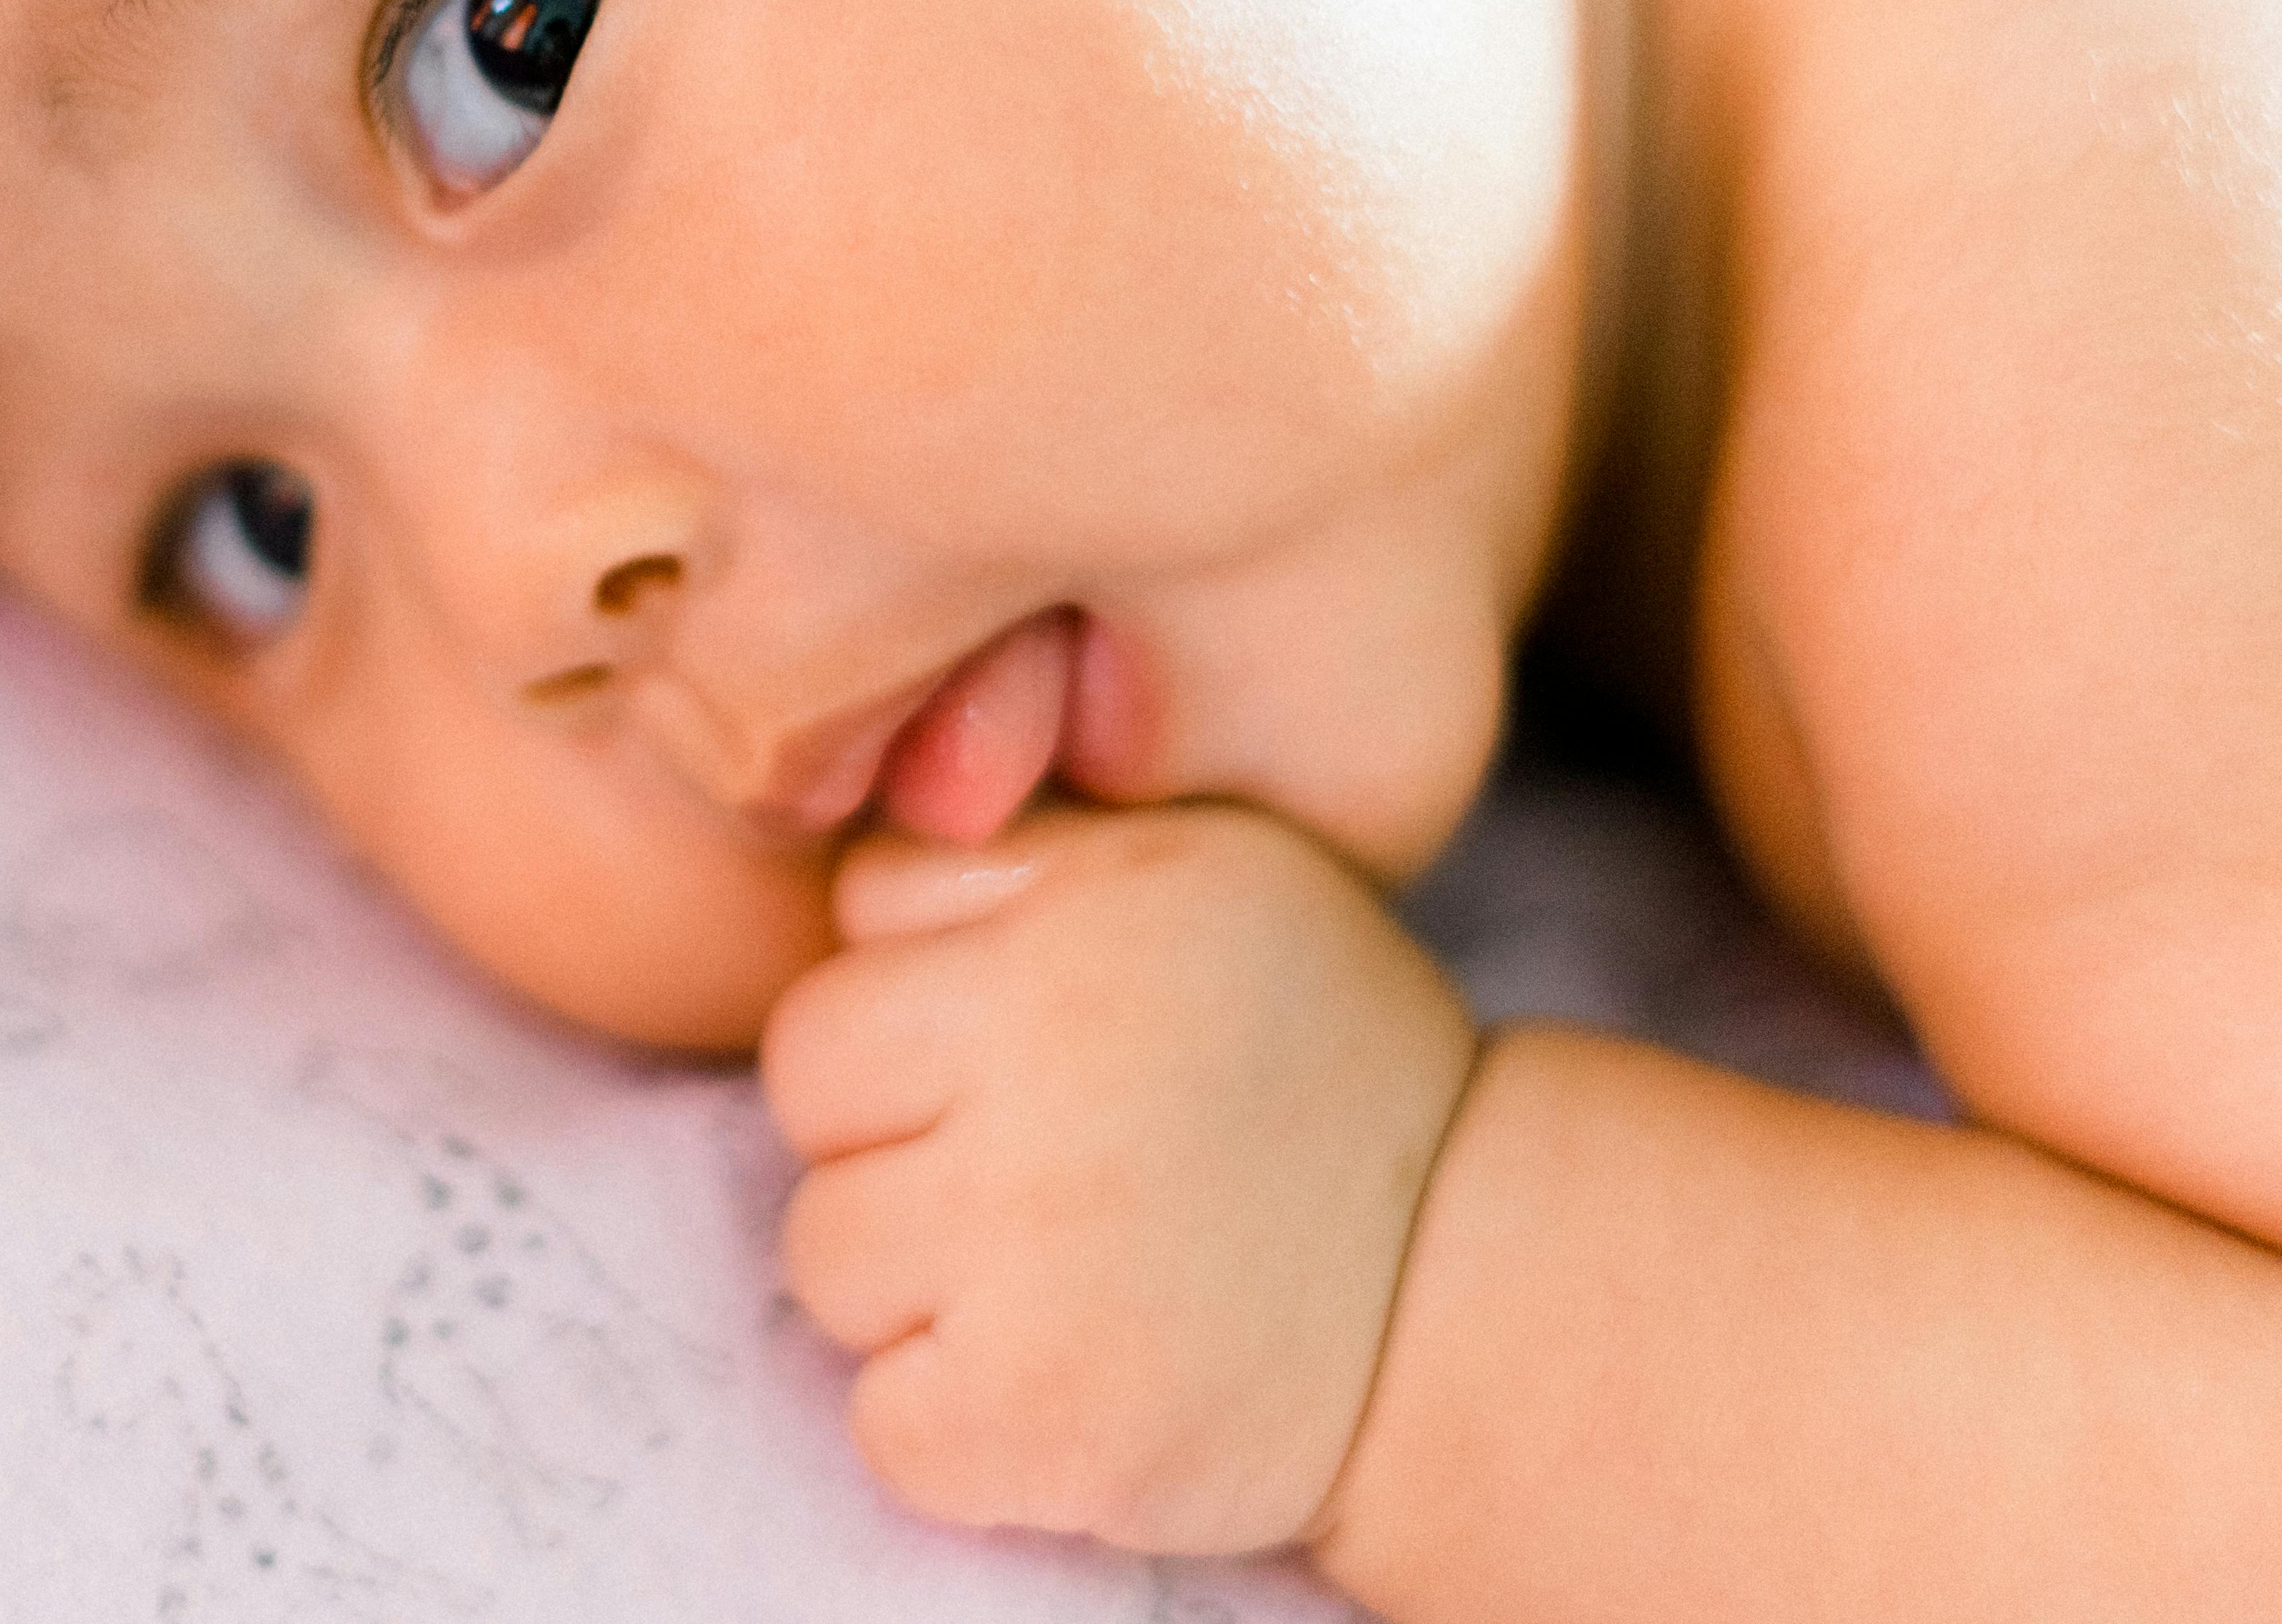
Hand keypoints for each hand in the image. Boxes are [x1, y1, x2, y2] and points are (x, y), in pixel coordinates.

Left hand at [760, 801, 1476, 1553]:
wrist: (1472, 1296)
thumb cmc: (1305, 1071)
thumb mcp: (1200, 877)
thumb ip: (1016, 854)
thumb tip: (838, 875)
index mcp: (1094, 912)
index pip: (845, 955)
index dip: (909, 1027)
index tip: (1018, 1067)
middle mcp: (1061, 1060)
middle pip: (808, 1099)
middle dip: (894, 1142)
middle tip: (1044, 1178)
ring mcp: (1043, 1248)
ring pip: (826, 1261)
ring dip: (923, 1287)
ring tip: (1074, 1275)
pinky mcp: (1043, 1415)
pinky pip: (882, 1422)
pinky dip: (955, 1428)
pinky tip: (1074, 1379)